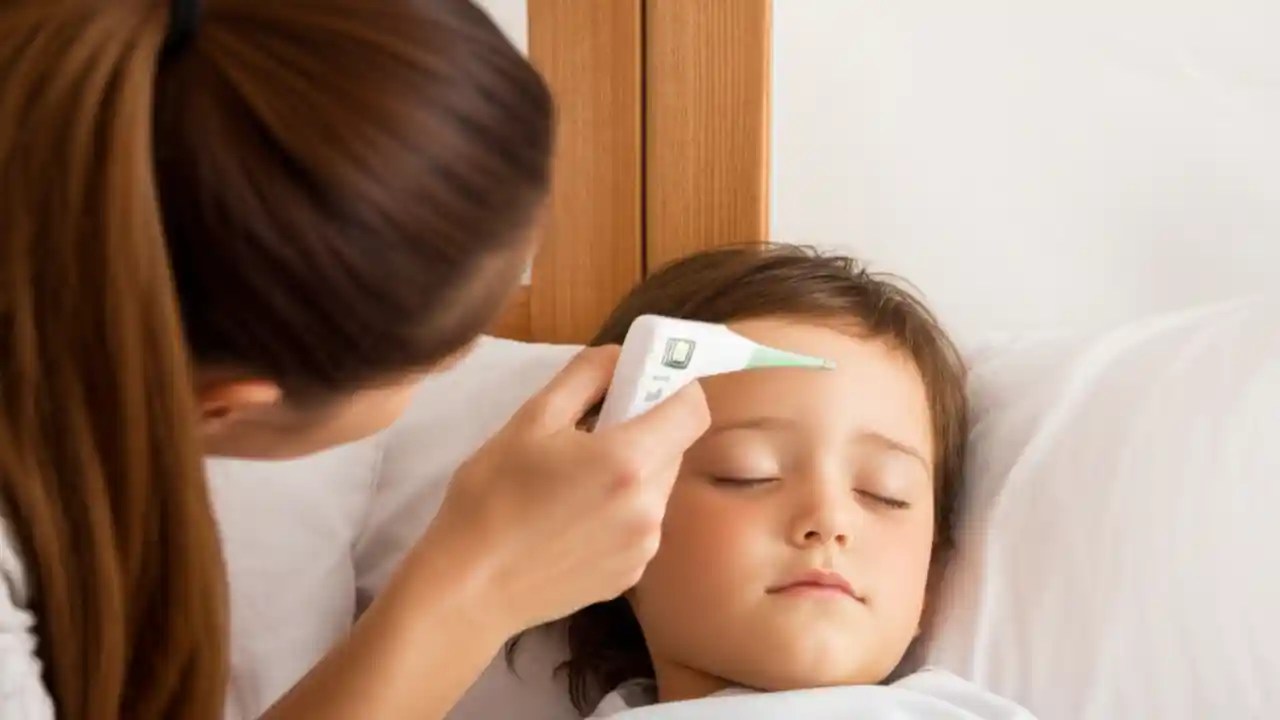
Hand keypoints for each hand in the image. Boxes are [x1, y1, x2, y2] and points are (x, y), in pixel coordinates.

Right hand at [425, 345, 709, 633]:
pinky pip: (641, 525)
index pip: (693, 410)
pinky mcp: (630, 575)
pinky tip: (574, 520)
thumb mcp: (530, 419)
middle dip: (645, 430)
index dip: (675, 388)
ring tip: (575, 482)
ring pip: (657, 488)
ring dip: (633, 473)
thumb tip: (621, 357)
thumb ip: (585, 377)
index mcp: (629, 462)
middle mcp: (650, 508)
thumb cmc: (491, 496)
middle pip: (674, 448)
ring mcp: (644, 547)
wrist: (468, 588)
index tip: (643, 386)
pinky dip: (621, 512)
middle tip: (592, 432)